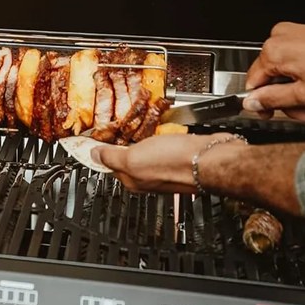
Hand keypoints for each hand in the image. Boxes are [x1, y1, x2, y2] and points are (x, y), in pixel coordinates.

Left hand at [91, 133, 236, 193]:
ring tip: (136, 125)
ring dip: (141, 136)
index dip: (101, 150)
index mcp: (133, 180)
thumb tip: (94, 155)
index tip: (96, 138)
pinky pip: (164, 144)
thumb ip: (111, 157)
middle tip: (115, 127)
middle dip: (121, 142)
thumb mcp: (132, 159)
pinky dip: (159, 136)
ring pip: (147, 150)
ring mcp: (165, 165)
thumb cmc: (175, 163)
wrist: (210, 158)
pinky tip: (159, 129)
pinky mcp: (181, 156)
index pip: (109, 165)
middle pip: (128, 158)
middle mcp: (149, 176)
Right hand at [243, 22, 304, 121]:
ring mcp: (297, 35)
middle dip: (293, 101)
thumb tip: (251, 102)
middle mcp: (281, 38)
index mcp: (274, 51)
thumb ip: (273, 100)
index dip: (263, 103)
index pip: (253, 83)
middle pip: (274, 80)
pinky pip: (302, 64)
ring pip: (291, 75)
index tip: (270, 113)